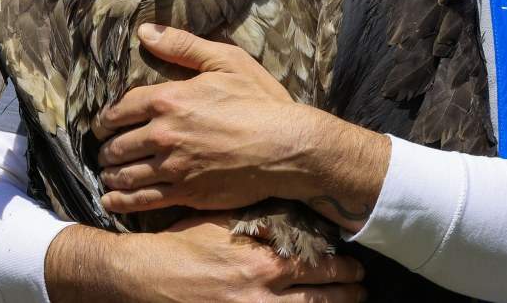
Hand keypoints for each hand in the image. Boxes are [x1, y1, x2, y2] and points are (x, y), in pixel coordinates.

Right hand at [46, 213, 366, 302]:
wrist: (146, 274)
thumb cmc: (180, 244)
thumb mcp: (218, 222)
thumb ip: (252, 221)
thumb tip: (284, 213)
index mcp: (260, 263)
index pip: (315, 266)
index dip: (340, 267)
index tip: (353, 265)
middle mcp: (263, 294)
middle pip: (320, 298)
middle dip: (346, 293)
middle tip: (361, 288)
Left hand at [98, 24, 390, 231]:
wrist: (288, 147)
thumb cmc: (260, 101)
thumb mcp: (226, 61)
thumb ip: (182, 45)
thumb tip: (145, 31)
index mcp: (169, 99)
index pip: (120, 109)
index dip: (105, 119)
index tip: (102, 125)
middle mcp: (165, 134)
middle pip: (118, 144)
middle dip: (106, 149)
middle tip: (104, 152)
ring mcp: (175, 166)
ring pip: (126, 174)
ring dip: (112, 174)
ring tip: (109, 174)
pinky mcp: (187, 192)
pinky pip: (144, 200)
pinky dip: (122, 200)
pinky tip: (112, 200)